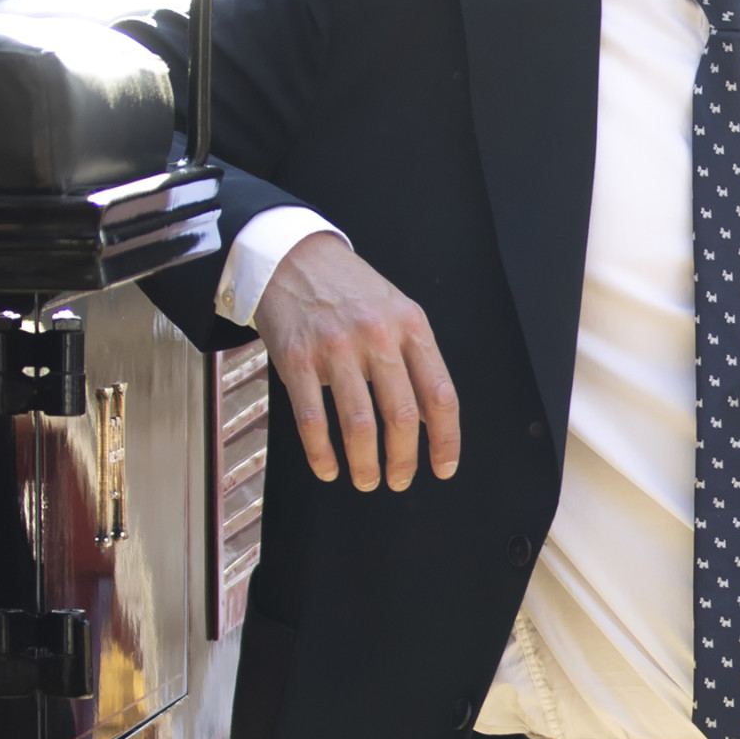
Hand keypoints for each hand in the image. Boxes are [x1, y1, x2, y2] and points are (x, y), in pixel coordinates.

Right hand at [256, 232, 460, 491]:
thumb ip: (414, 357)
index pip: (440, 393)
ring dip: (365, 464)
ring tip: (366, 480)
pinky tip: (328, 468)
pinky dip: (322, 453)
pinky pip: (313, 418)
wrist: (293, 257)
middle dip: (403, 460)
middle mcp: (377, 335)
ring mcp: (336, 347)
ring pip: (359, 423)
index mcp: (411, 325)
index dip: (446, 438)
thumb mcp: (396, 310)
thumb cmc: (350, 291)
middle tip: (399, 481)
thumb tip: (430, 418)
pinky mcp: (297, 358)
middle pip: (401, 415)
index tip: (444, 468)